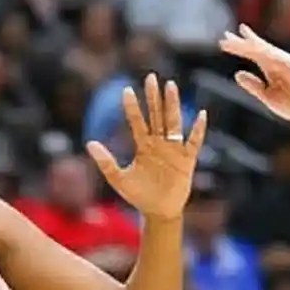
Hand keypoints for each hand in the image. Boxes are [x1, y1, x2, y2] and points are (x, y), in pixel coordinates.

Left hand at [88, 73, 206, 220]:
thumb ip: (105, 161)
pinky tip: (201, 115)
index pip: (137, 122)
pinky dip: (198, 129)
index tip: (126, 90)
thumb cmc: (139, 196)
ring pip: (173, 123)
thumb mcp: (119, 179)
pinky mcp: (187, 160)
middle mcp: (159, 144)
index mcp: (143, 146)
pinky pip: (194, 142)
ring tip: (171, 86)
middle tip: (150, 77)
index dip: (132, 107)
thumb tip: (89, 142)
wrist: (158, 212)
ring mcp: (174, 150)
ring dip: (172, 105)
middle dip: (153, 97)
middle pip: (156, 115)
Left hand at [219, 24, 289, 125]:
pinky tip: (254, 48)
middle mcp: (277, 62)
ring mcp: (287, 62)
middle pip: (256, 49)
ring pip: (265, 50)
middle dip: (240, 42)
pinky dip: (266, 52)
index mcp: (271, 69)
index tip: (223, 41)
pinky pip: (278, 57)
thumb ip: (254, 86)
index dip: (239, 47)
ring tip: (234, 40)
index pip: (252, 55)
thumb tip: (236, 73)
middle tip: (223, 37)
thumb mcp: (268, 97)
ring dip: (250, 45)